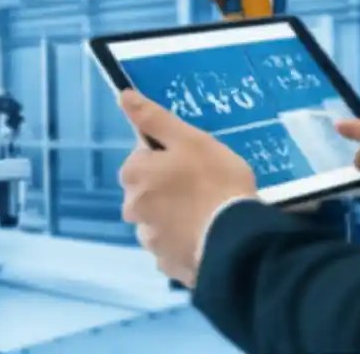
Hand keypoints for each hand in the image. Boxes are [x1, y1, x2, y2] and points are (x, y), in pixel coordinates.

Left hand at [118, 89, 256, 286]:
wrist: (236, 240)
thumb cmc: (214, 181)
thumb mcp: (188, 139)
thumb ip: (153, 118)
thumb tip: (123, 95)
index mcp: (133, 175)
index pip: (142, 158)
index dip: (168, 158)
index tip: (193, 163)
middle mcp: (132, 208)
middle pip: (148, 191)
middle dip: (168, 188)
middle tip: (205, 188)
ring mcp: (149, 240)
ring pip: (159, 221)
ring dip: (176, 218)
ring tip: (210, 215)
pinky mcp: (168, 264)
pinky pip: (173, 247)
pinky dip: (186, 242)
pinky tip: (208, 237)